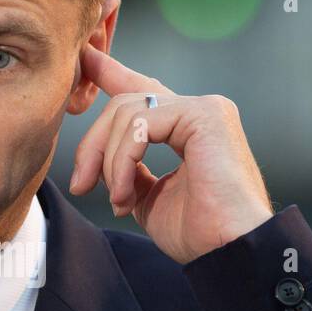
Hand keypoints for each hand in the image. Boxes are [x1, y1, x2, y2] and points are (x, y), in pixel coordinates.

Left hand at [68, 44, 274, 262]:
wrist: (230, 251)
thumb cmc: (200, 233)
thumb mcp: (150, 198)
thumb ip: (131, 171)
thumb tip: (101, 163)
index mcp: (189, 126)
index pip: (143, 90)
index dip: (111, 74)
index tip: (86, 60)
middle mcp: (199, 110)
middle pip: (125, 104)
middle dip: (94, 144)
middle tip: (81, 185)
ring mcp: (204, 108)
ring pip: (127, 112)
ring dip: (109, 162)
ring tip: (117, 200)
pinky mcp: (204, 114)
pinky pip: (140, 125)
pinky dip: (123, 161)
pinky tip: (126, 194)